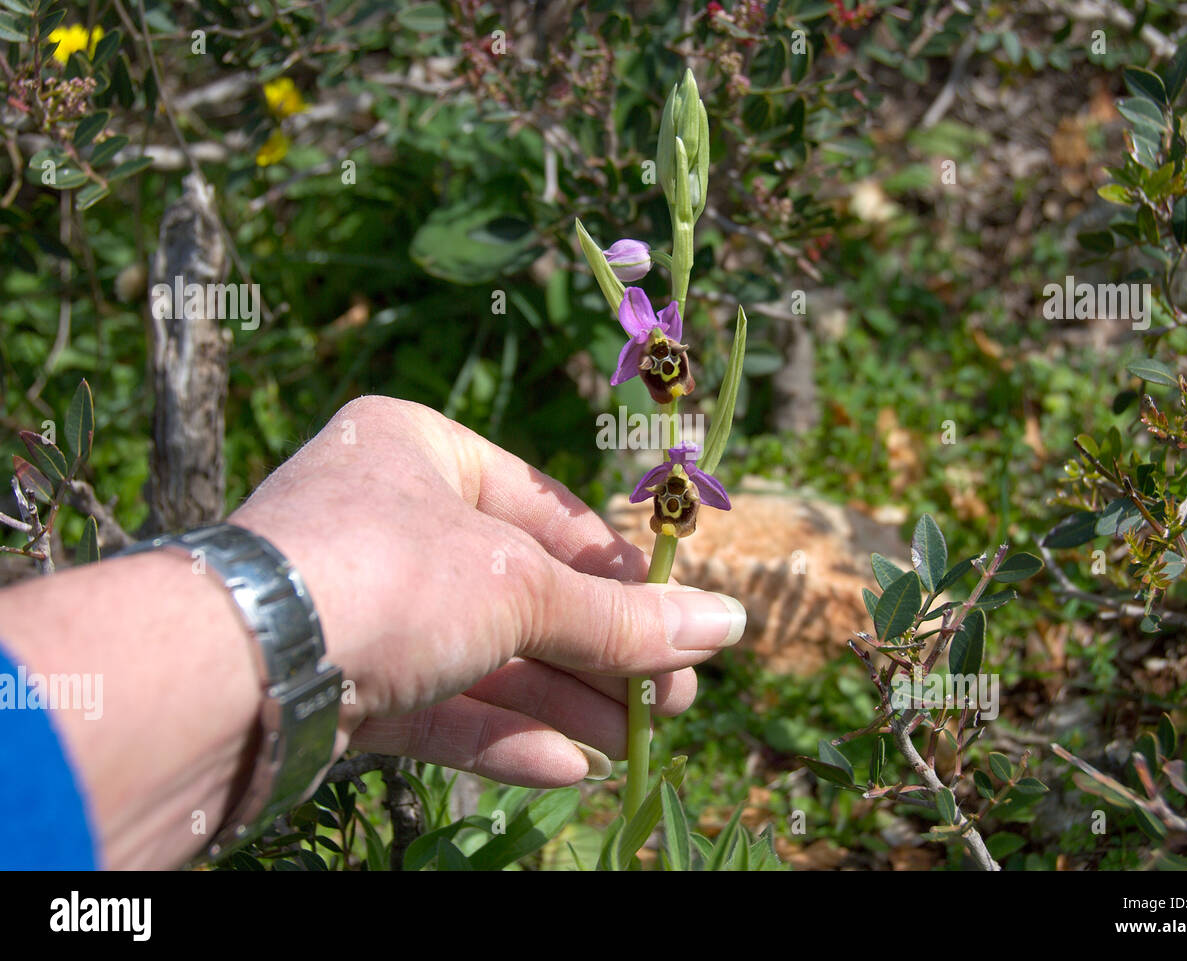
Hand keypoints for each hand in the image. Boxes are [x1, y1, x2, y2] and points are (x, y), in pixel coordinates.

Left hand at [230, 396, 744, 785]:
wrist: (234, 673)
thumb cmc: (389, 575)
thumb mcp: (521, 589)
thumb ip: (621, 617)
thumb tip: (729, 626)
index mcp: (418, 450)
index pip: (545, 507)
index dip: (617, 568)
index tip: (678, 618)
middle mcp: (385, 519)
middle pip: (519, 589)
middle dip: (599, 649)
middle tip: (674, 698)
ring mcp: (359, 606)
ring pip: (483, 655)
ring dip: (561, 700)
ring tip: (635, 740)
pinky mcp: (338, 684)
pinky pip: (437, 703)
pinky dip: (502, 733)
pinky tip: (567, 767)